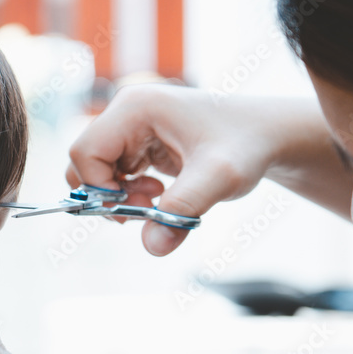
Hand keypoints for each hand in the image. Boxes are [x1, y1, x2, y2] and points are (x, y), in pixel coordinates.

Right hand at [66, 84, 285, 255]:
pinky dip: (129, 193)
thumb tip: (152, 246)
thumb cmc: (247, 145)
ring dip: (119, 196)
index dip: (98, 189)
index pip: (85, 152)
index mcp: (136, 107)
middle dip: (107, 194)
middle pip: (84, 162)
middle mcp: (126, 111)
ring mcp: (131, 126)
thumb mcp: (220, 178)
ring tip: (156, 201)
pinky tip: (160, 193)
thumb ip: (182, 211)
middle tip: (145, 209)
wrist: (269, 136)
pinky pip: (113, 174)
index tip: (132, 211)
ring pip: (96, 171)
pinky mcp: (139, 143)